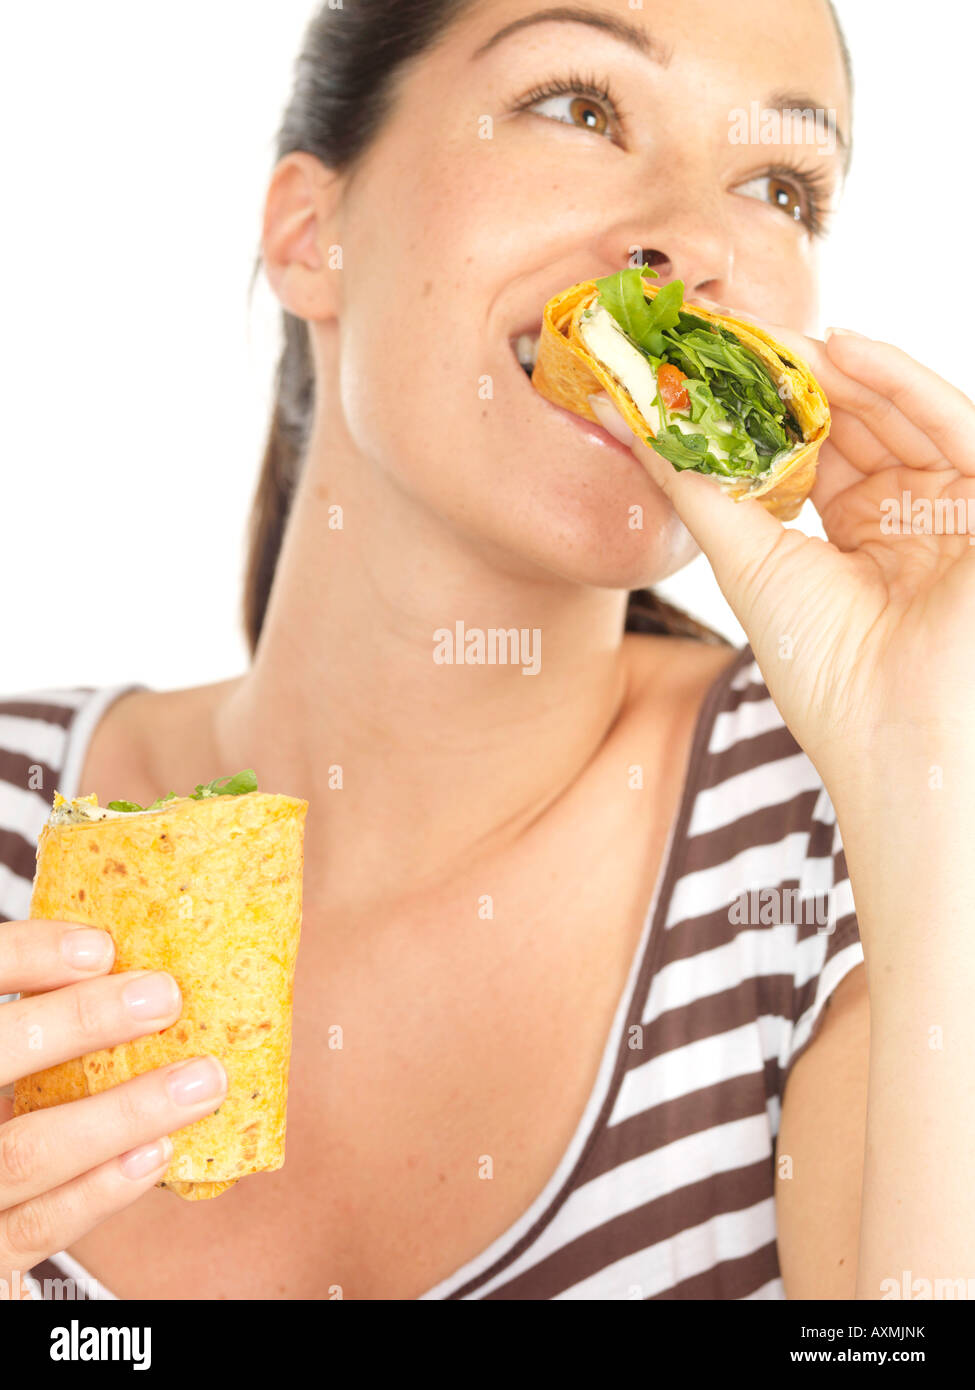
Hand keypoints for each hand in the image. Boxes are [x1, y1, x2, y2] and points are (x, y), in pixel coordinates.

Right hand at [0, 918, 226, 1297]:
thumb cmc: (8, 1111)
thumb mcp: (14, 1060)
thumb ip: (45, 1021)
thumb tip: (134, 961)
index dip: (24, 956)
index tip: (101, 945)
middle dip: (79, 1024)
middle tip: (164, 997)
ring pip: (26, 1151)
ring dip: (123, 1113)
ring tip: (199, 1080)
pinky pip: (40, 1224)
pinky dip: (102, 1190)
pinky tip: (158, 1152)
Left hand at [592, 319, 974, 794]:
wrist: (898, 741)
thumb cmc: (827, 672)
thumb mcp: (748, 563)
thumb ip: (694, 486)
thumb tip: (622, 418)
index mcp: (861, 541)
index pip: (816, 453)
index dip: (766, 408)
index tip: (712, 365)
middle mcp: (912, 520)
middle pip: (858, 425)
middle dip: (799, 380)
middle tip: (739, 339)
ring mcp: (956, 511)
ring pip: (903, 415)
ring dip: (842, 371)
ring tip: (778, 339)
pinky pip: (955, 425)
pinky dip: (903, 381)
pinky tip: (844, 349)